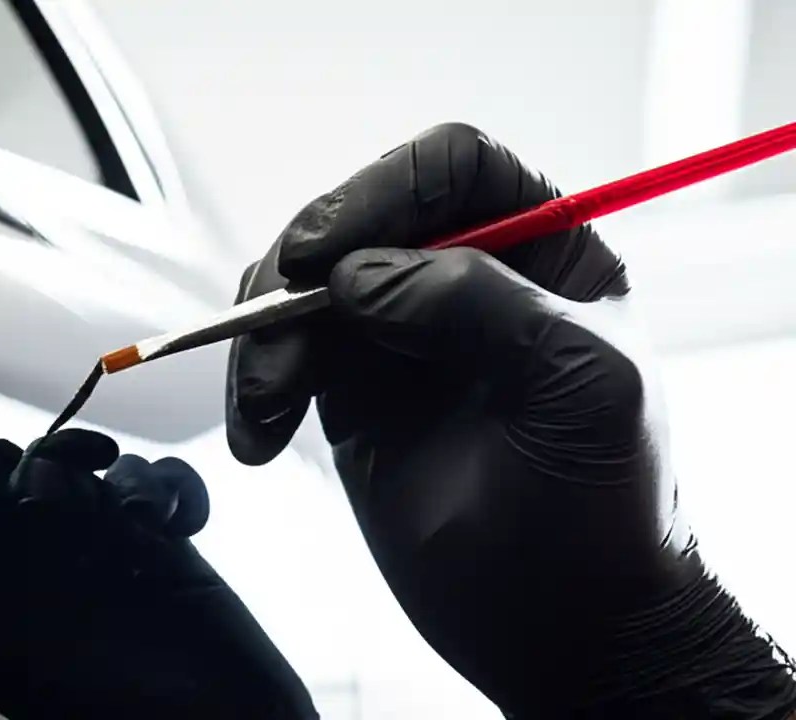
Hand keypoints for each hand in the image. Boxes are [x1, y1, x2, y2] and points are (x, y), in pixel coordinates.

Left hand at [0, 430, 316, 719]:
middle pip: (6, 469)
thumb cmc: (111, 704)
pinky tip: (182, 527)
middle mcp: (25, 569)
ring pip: (83, 466)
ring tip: (140, 520)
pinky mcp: (154, 544)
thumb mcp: (2, 645)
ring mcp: (92, 550)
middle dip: (43, 460)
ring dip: (119, 480)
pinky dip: (171, 489)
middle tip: (70, 493)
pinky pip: (152, 479)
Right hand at [226, 124, 791, 714]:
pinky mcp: (351, 391)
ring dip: (264, 332)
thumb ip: (481, 304)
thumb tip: (360, 277)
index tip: (329, 252)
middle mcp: (464, 279)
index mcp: (543, 253)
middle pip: (358, 216)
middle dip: (303, 269)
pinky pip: (281, 350)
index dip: (386, 187)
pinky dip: (254, 381)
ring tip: (269, 408)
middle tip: (281, 330)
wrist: (560, 627)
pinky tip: (259, 434)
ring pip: (302, 282)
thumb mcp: (581, 385)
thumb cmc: (603, 509)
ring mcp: (400, 335)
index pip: (455, 168)